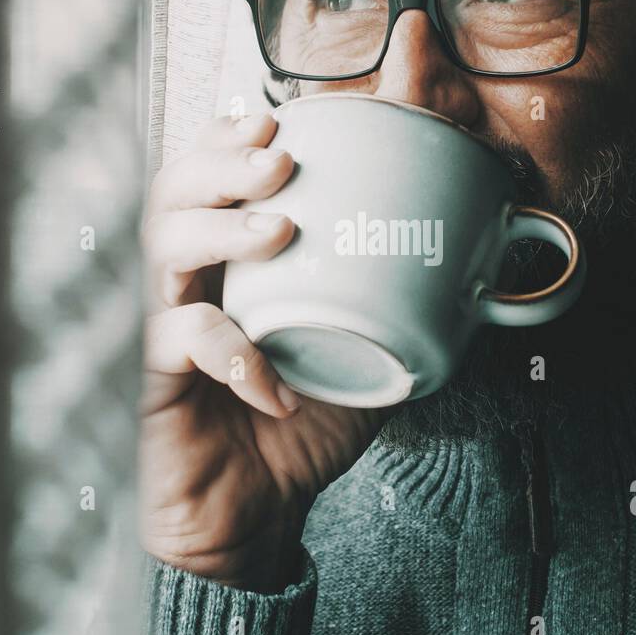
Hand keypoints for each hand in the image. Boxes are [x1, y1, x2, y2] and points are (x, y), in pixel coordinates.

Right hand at [139, 112, 392, 591]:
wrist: (257, 515)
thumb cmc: (304, 428)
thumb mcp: (371, 354)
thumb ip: (409, 304)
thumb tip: (484, 256)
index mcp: (230, 262)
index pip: (210, 177)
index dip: (229, 138)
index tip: (276, 118)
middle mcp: (188, 283)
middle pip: (174, 193)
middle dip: (222, 163)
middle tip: (278, 159)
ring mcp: (162, 327)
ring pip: (159, 249)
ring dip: (217, 229)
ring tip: (276, 229)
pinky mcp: (151, 382)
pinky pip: (176, 343)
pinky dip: (230, 353)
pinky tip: (274, 381)